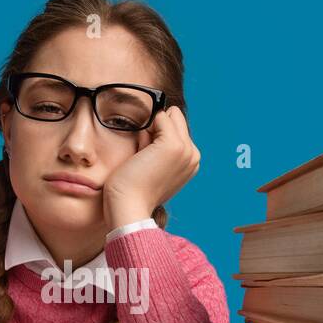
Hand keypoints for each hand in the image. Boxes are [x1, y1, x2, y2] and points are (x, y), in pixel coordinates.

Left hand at [103, 106, 200, 228]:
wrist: (129, 207)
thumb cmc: (132, 189)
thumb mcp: (151, 164)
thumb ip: (156, 144)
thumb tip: (153, 118)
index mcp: (190, 162)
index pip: (177, 128)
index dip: (157, 137)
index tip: (149, 162)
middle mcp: (193, 155)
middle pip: (175, 118)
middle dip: (157, 130)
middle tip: (146, 158)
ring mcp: (186, 150)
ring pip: (169, 115)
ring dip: (151, 131)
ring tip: (144, 158)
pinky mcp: (173, 144)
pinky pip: (160, 116)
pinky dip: (147, 129)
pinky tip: (142, 153)